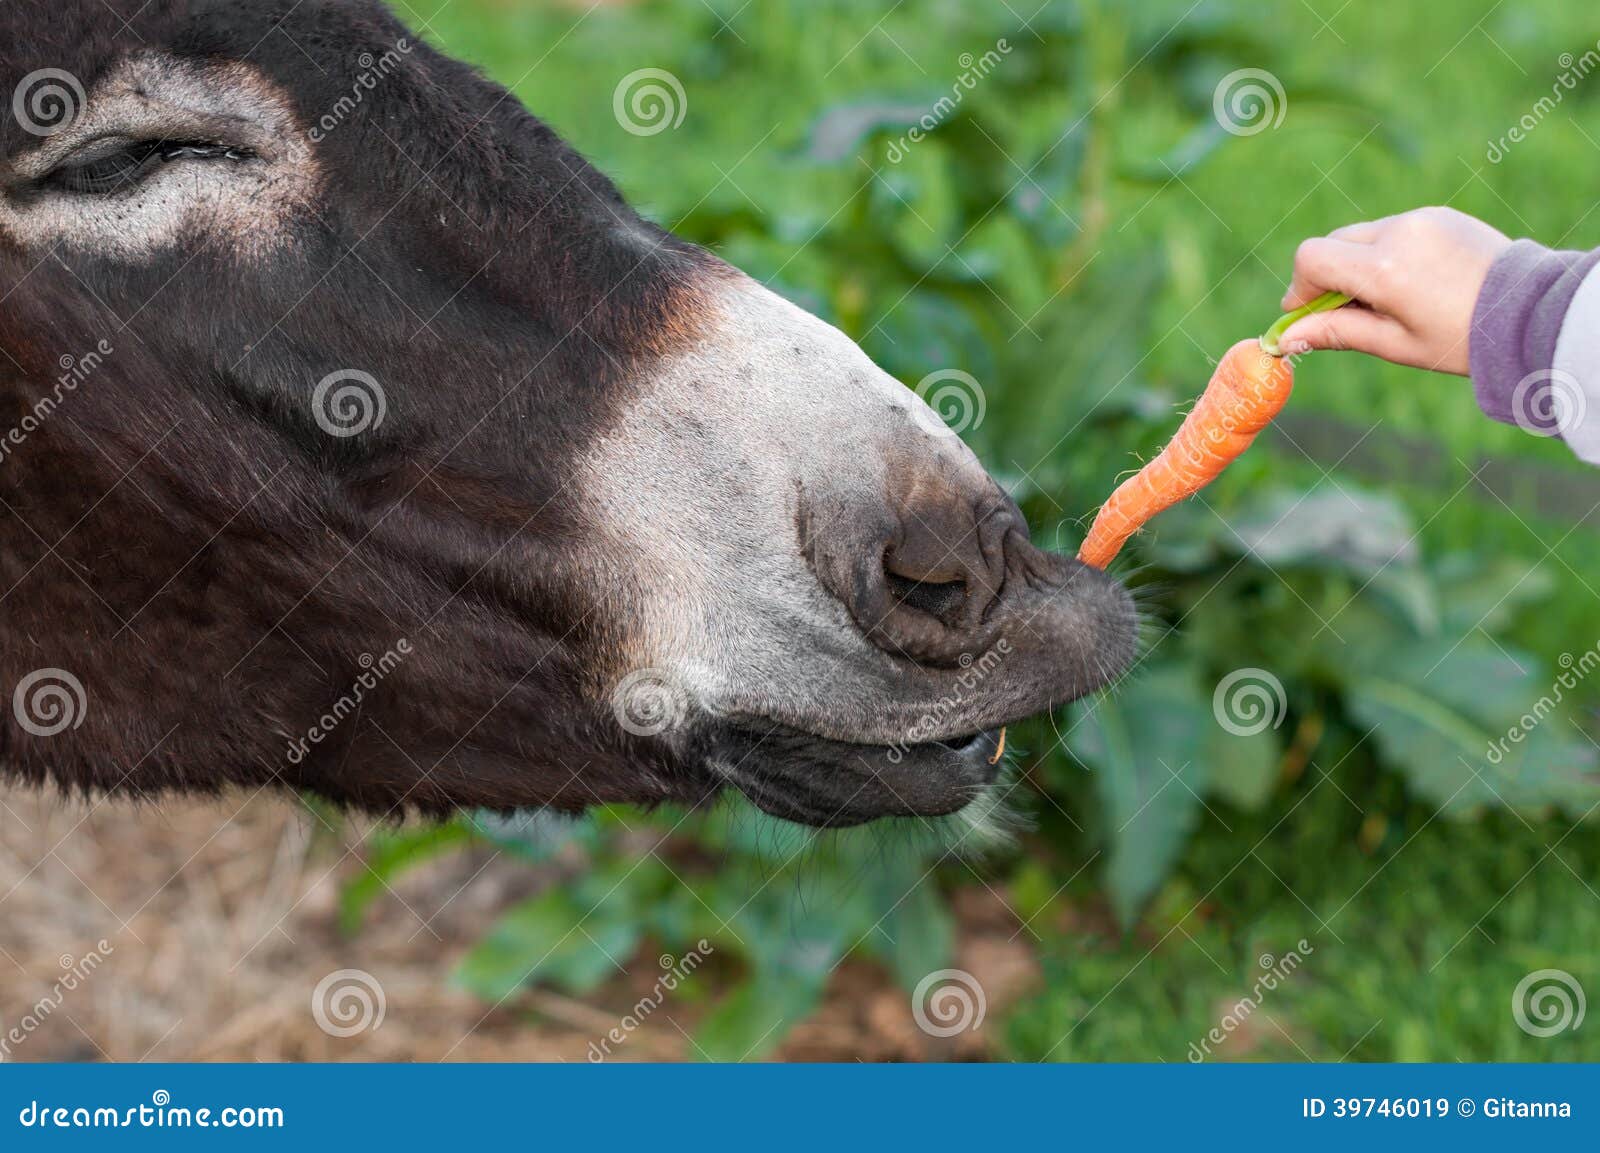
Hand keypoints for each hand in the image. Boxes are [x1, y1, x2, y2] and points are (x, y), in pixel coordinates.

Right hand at [1277, 206, 1511, 373]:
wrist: (1528, 312)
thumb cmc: (1460, 339)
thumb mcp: (1394, 343)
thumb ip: (1336, 332)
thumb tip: (1284, 338)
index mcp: (1384, 270)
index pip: (1311, 259)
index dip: (1300, 288)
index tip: (1305, 315)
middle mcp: (1398, 233)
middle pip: (1332, 243)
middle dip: (1327, 277)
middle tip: (1344, 313)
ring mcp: (1420, 218)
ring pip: (1361, 236)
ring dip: (1358, 265)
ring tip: (1390, 301)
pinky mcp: (1437, 214)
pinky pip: (1393, 229)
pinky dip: (1387, 253)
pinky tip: (1414, 282)